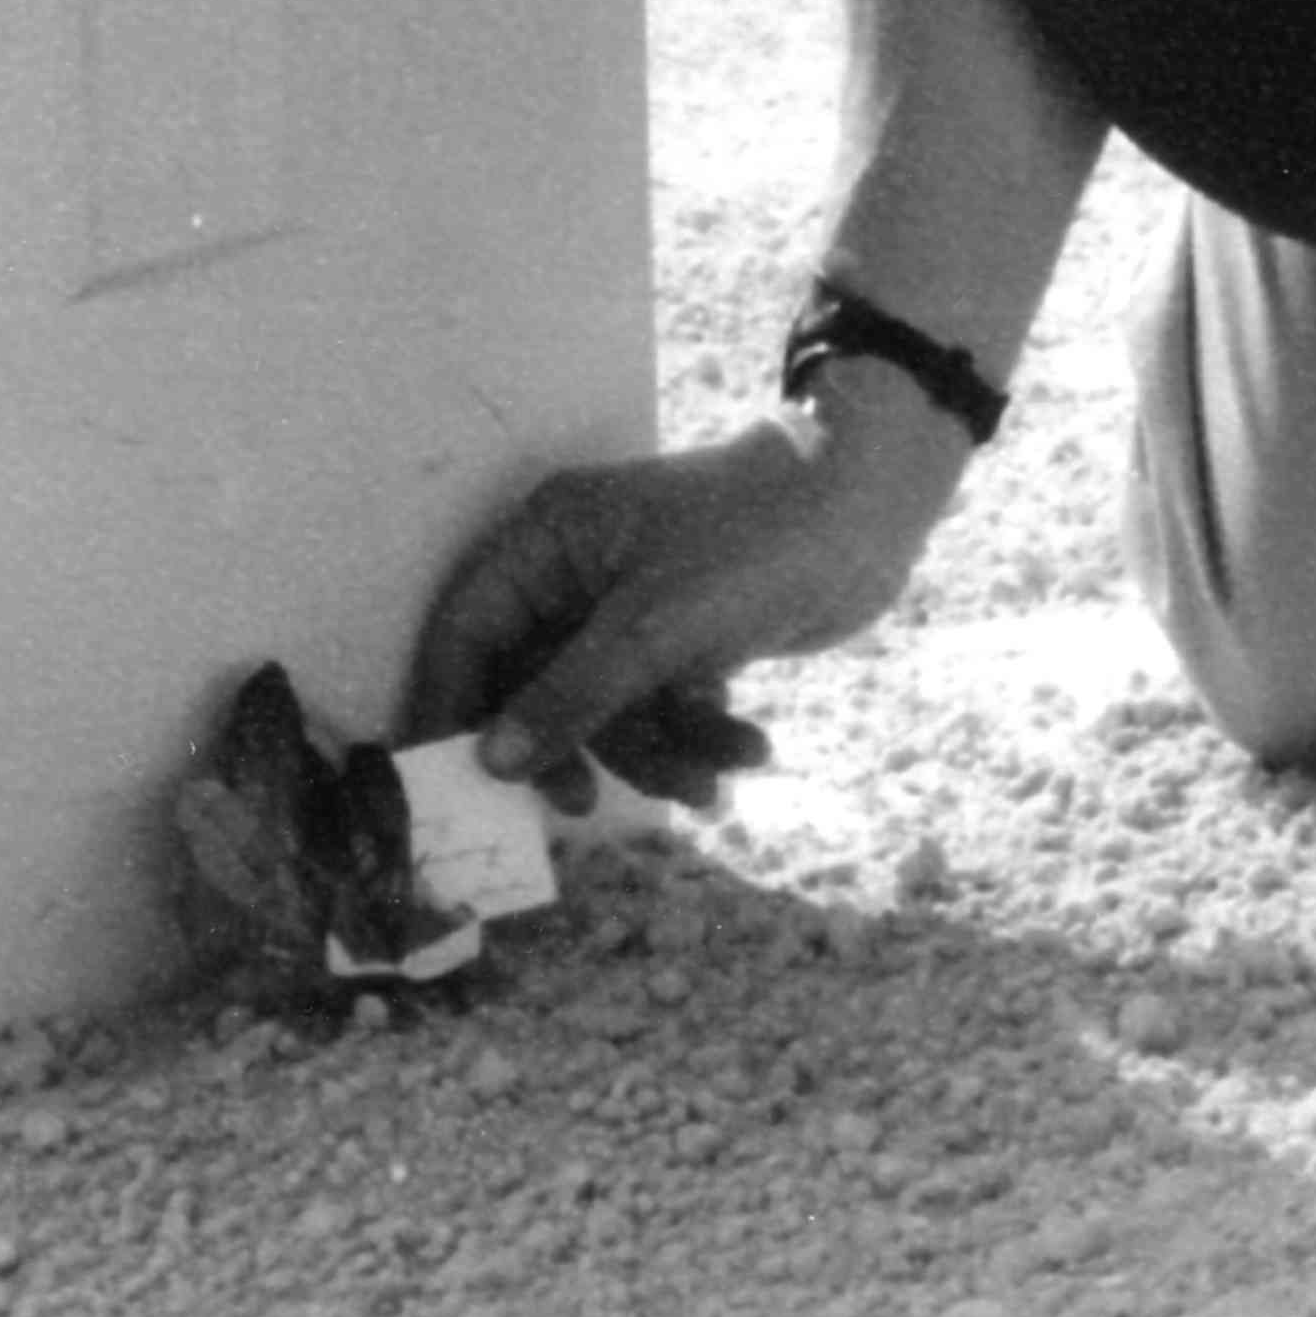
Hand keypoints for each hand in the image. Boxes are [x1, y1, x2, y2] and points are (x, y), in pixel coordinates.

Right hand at [399, 392, 962, 807]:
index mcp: (549, 538)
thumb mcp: (651, 628)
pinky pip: (657, 707)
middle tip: (583, 804)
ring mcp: (630, 608)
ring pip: (603, 709)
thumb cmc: (753, 543)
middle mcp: (577, 572)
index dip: (450, 707)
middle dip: (573, 745)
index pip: (466, 628)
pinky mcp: (680, 639)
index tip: (446, 786)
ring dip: (653, 753)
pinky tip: (747, 749)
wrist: (869, 512)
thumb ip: (566, 698)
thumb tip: (489, 761)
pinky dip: (696, 736)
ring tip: (709, 784)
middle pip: (532, 684)